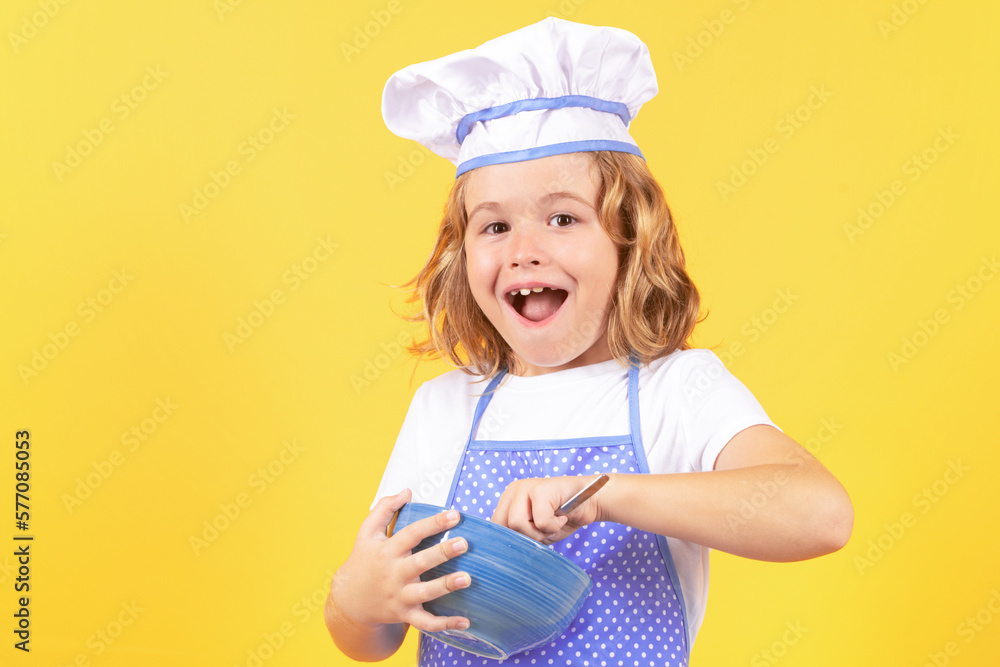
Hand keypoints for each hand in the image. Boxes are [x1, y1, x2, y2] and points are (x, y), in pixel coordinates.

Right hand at [329, 489, 471, 632]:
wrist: (349, 600)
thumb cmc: (364, 559)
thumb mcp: (367, 532)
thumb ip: (385, 508)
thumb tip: (408, 491)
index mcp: (388, 551)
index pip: (412, 533)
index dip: (433, 523)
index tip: (454, 515)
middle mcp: (394, 573)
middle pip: (420, 562)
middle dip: (442, 553)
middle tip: (463, 543)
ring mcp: (400, 596)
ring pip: (425, 593)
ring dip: (446, 586)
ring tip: (467, 578)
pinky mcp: (404, 615)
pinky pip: (426, 623)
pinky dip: (445, 624)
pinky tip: (466, 621)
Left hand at [492, 476, 602, 543]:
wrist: (592, 502)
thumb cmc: (564, 517)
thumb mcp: (536, 530)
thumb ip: (519, 535)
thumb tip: (503, 552)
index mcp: (508, 499)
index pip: (495, 526)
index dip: (512, 539)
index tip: (532, 539)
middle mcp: (513, 490)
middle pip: (503, 525)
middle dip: (525, 535)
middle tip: (544, 530)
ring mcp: (525, 487)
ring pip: (517, 523)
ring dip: (539, 531)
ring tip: (553, 523)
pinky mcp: (540, 489)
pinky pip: (540, 520)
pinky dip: (554, 526)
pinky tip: (562, 517)